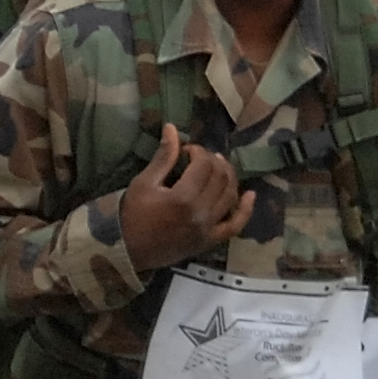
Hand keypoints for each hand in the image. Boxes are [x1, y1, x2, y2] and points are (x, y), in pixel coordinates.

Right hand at [118, 124, 248, 271]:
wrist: (127, 251)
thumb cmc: (132, 215)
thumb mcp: (144, 182)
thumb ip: (164, 157)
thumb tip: (172, 128)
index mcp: (183, 198)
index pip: (204, 165)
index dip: (198, 151)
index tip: (186, 150)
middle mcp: (201, 214)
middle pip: (221, 178)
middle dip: (213, 161)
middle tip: (201, 158)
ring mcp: (208, 229)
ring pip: (230, 196)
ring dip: (229, 177)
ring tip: (219, 167)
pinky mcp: (210, 241)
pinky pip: (235, 225)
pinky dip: (245, 210)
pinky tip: (250, 195)